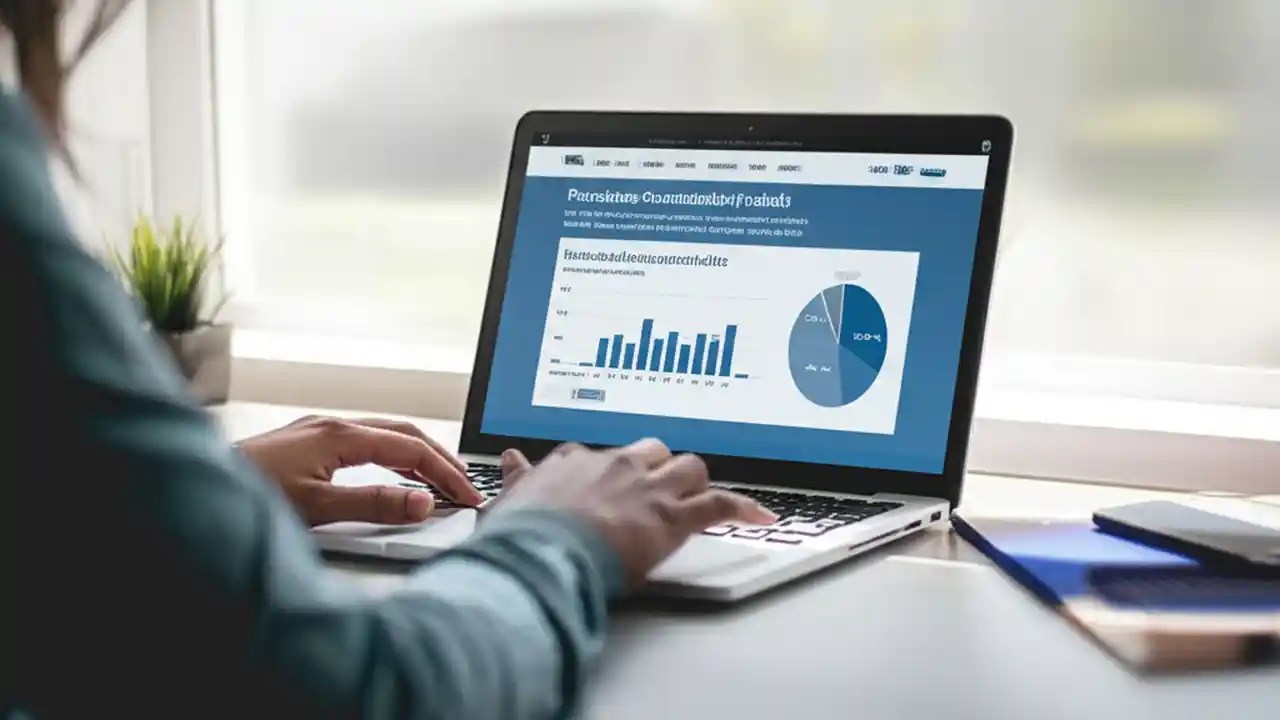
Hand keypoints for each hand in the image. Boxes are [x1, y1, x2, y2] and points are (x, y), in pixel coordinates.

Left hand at [236, 415, 482, 526]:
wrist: (195, 490)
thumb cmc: (247, 496)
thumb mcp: (317, 508)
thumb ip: (373, 505)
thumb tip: (422, 502)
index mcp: (340, 434)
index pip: (411, 449)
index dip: (446, 474)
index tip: (468, 497)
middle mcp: (332, 426)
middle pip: (404, 435)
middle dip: (440, 461)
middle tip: (466, 490)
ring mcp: (318, 432)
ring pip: (385, 437)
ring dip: (417, 459)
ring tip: (440, 485)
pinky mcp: (306, 445)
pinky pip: (365, 445)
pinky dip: (392, 461)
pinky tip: (394, 478)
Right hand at [493, 440, 775, 585]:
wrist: (540, 554)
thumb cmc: (519, 537)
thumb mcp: (507, 502)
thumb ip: (515, 481)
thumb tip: (511, 460)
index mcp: (574, 462)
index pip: (600, 455)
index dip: (610, 472)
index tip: (610, 483)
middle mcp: (614, 465)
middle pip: (650, 452)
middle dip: (657, 469)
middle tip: (656, 494)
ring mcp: (646, 488)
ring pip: (687, 468)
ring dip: (692, 484)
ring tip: (694, 502)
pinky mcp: (672, 516)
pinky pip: (720, 504)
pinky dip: (743, 508)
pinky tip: (760, 516)